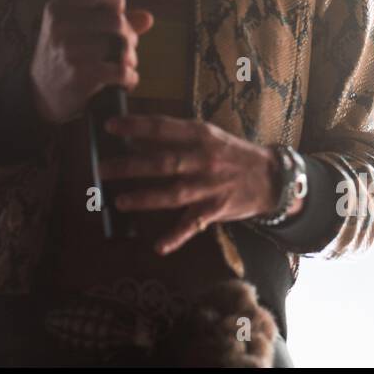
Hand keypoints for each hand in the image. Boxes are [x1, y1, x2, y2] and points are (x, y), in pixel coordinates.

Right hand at [29, 0, 154, 124]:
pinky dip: (129, 78)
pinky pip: (121, 70)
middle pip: (116, 20)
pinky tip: (124, 80)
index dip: (116, 0)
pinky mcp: (80, 74)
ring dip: (131, 58)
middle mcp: (61, 26)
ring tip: (125, 65)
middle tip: (126, 47)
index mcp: (58, 8)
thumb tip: (148, 18)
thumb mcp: (75, 31)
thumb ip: (110, 20)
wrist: (40, 94)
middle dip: (129, 35)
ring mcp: (70, 50)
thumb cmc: (63, 56)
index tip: (119, 14)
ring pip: (121, 46)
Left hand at [98, 114, 298, 254]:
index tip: (110, 126)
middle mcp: (205, 160)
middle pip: (162, 163)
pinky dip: (176, 238)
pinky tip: (158, 247)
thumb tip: (138, 138)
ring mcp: (210, 187)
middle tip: (101, 168)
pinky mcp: (215, 210)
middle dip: (130, 166)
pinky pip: (192, 226)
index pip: (164, 128)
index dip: (136, 126)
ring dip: (145, 198)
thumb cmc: (233, 153)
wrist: (271, 177)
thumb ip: (177, 137)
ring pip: (173, 193)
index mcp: (202, 135)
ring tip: (120, 202)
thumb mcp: (209, 136)